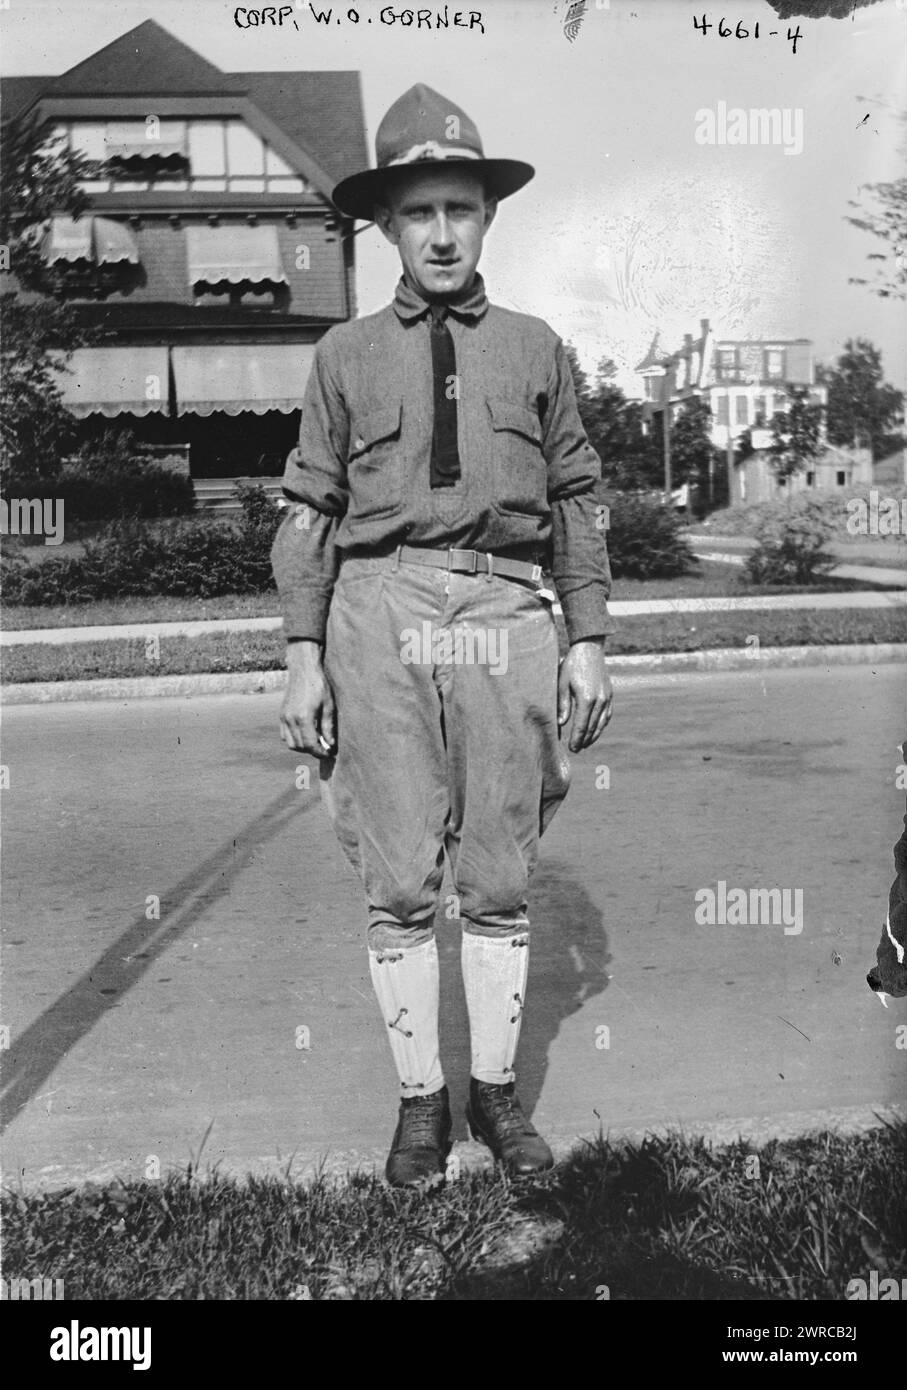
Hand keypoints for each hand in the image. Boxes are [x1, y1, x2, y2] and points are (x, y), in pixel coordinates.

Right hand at [279, 641, 335, 756]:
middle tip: (324, 748)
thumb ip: (328, 727)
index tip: (329, 753)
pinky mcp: (281, 714)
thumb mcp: (329, 706)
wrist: (303, 669)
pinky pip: (284, 735)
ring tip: (315, 742)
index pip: (310, 744)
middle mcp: (290, 719)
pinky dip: (294, 739)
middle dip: (312, 751)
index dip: (320, 752)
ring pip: (290, 743)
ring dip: (302, 746)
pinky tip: (305, 734)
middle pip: (299, 746)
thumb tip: (330, 744)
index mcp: (303, 717)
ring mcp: (283, 717)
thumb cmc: (319, 685)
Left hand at [557, 639, 612, 751]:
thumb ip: (563, 705)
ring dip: (594, 735)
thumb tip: (561, 724)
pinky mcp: (609, 694)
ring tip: (585, 743)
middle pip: (592, 727)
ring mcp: (607, 698)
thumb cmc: (571, 665)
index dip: (576, 739)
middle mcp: (599, 700)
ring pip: (602, 723)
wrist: (589, 650)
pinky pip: (607, 715)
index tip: (572, 748)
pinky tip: (595, 729)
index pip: (581, 726)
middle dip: (584, 740)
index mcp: (586, 699)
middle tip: (576, 749)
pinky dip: (601, 725)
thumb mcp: (562, 684)